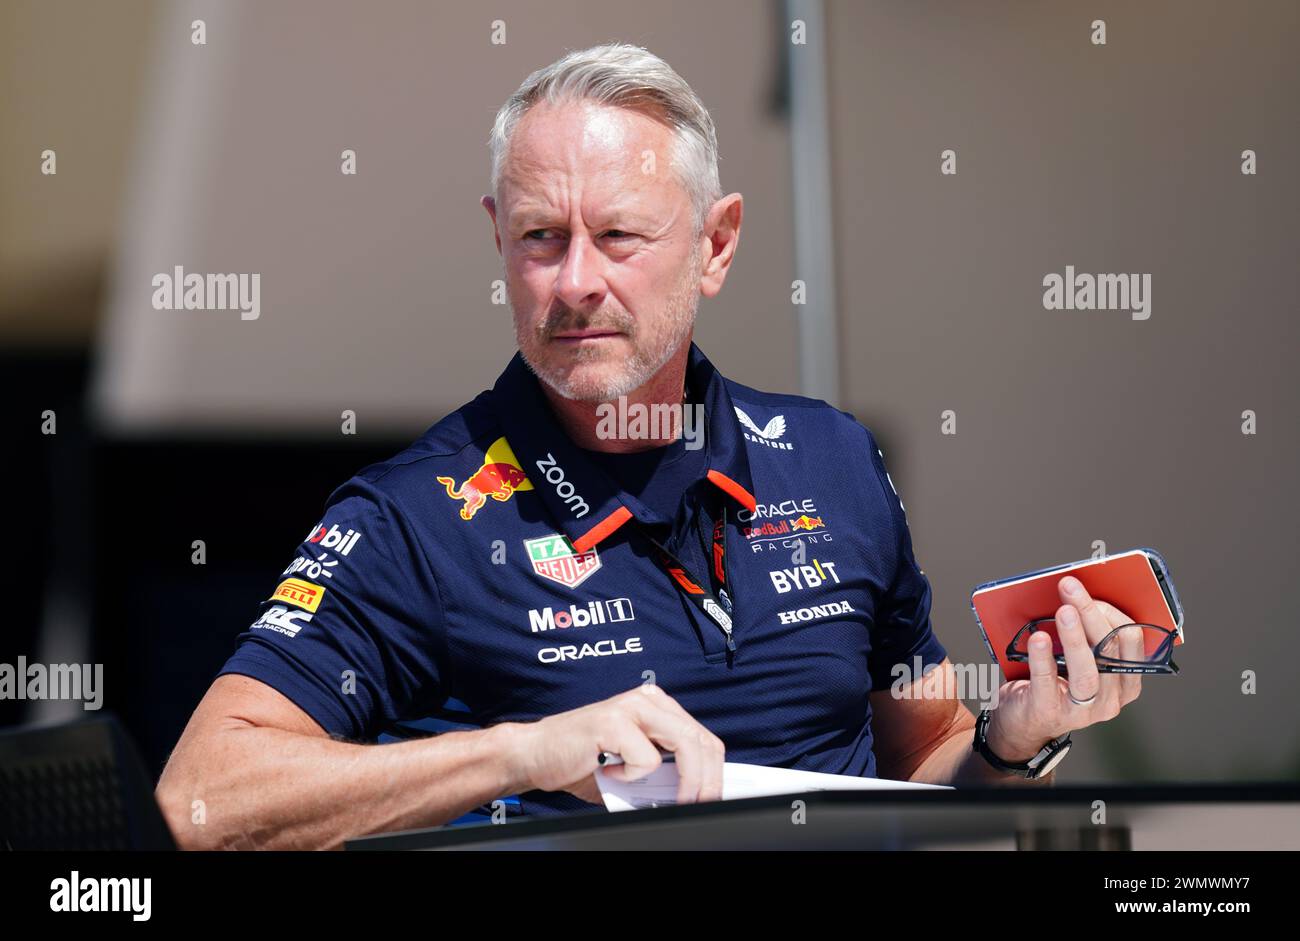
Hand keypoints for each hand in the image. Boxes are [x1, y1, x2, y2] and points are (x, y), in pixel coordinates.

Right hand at [507, 684, 724, 805]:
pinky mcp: (613, 721)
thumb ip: (661, 773)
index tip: (713, 798)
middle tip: (701, 805)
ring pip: (685, 744)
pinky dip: (633, 777)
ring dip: (687, 781)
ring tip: (675, 799)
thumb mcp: (631, 767)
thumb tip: (693, 796)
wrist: (535, 754)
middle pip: (700, 739)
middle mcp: (646, 699)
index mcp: (655, 706)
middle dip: (708, 780)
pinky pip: (646, 759)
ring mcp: (630, 707)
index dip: (714, 771)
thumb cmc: (580, 761)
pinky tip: (609, 772)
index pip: (701, 736)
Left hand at [985, 575, 1143, 761]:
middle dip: (1090, 614)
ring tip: (1064, 611)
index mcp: (1124, 682)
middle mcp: (1110, 699)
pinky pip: (1048, 682)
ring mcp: (1082, 710)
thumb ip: (1087, 636)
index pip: (1131, 643)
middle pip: (1109, 652)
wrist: (1021, 721)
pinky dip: (1042, 658)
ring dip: (1074, 637)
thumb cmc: (1053, 682)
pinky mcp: (1050, 712)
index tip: (1094, 590)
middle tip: (1071, 588)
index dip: (1113, 613)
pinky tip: (1038, 638)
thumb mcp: (1077, 660)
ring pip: (1087, 671)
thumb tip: (1077, 595)